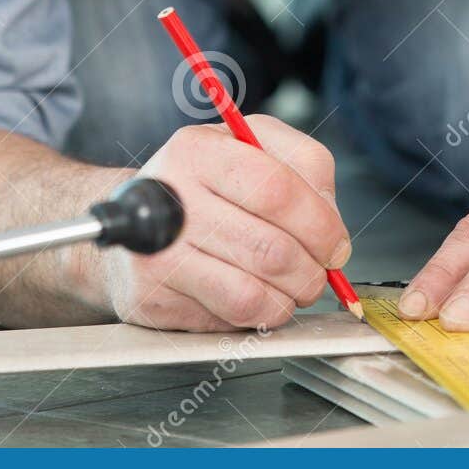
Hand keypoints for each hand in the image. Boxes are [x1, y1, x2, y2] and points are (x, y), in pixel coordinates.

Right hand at [99, 115, 350, 330]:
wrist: (131, 221)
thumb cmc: (205, 184)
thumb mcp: (254, 149)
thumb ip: (304, 169)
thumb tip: (332, 225)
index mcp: (197, 149)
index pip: (277, 191)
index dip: (320, 225)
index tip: (336, 246)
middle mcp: (169, 199)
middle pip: (271, 250)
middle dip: (312, 272)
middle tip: (319, 274)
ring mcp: (155, 253)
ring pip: (252, 295)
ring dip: (289, 299)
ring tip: (290, 286)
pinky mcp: (152, 298)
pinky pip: (229, 319)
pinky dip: (258, 314)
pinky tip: (256, 296)